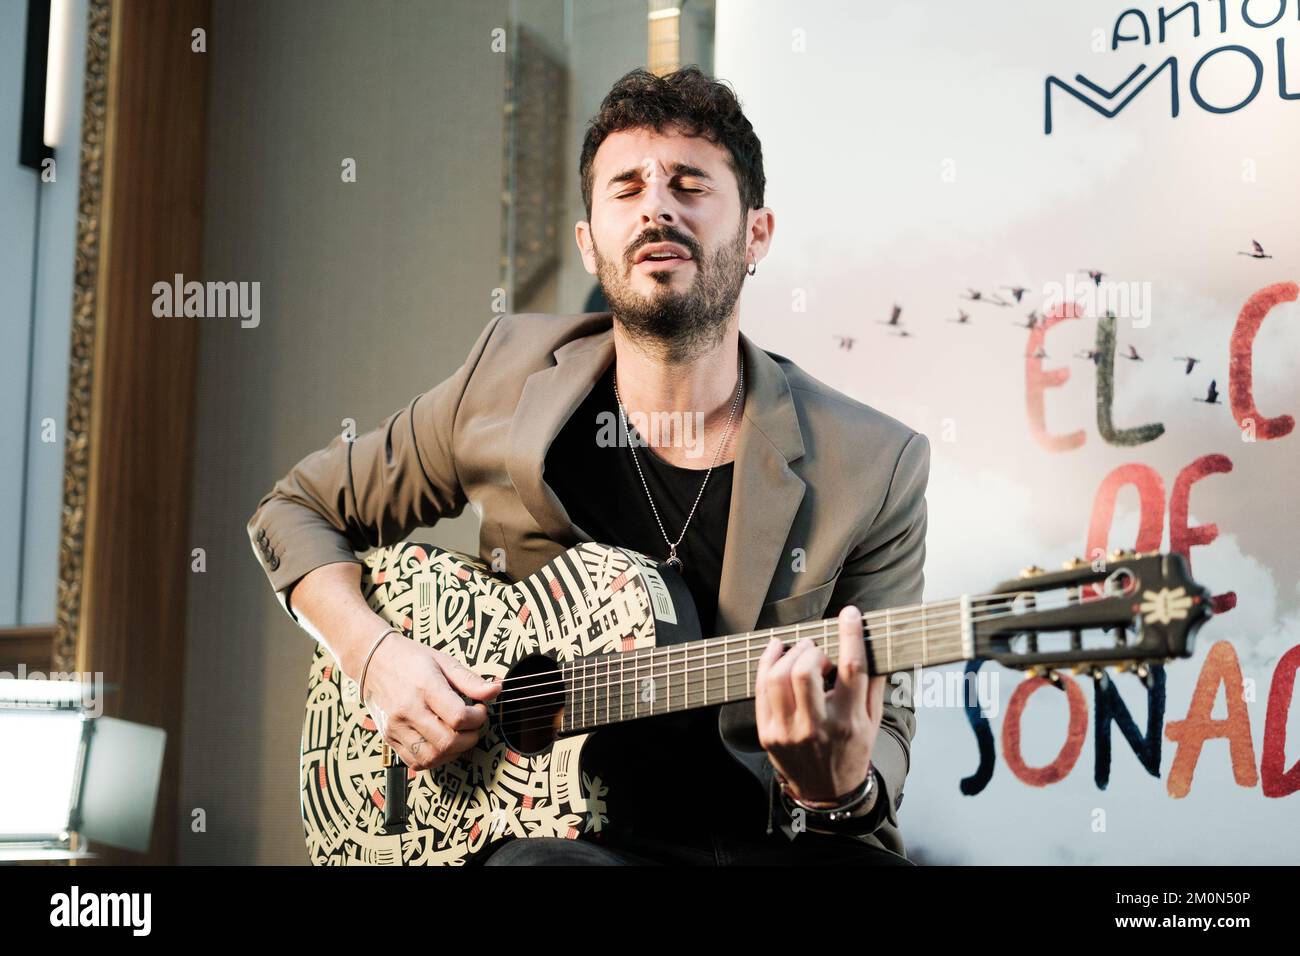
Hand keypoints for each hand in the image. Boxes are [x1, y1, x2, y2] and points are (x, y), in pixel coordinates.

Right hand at [360, 635, 501, 771]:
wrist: (373, 661)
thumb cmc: (409, 659)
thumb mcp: (444, 661)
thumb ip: (471, 680)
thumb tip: (496, 690)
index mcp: (424, 687)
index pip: (458, 717)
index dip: (478, 718)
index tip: (479, 710)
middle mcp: (408, 710)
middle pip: (447, 742)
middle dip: (470, 738)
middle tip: (472, 725)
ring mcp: (396, 727)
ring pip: (431, 757)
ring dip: (453, 752)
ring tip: (458, 735)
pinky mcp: (389, 738)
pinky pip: (415, 762)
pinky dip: (434, 758)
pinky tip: (441, 743)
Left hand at [754, 605, 885, 803]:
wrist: (827, 792)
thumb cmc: (852, 751)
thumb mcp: (873, 722)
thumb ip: (874, 685)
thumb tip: (874, 646)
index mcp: (850, 721)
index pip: (852, 670)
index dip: (850, 636)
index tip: (850, 614)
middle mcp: (819, 727)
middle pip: (805, 672)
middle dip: (811, 650)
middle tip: (818, 650)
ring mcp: (789, 732)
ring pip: (778, 678)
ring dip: (789, 654)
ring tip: (801, 652)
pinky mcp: (768, 734)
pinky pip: (760, 690)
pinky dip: (766, 663)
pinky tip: (776, 652)